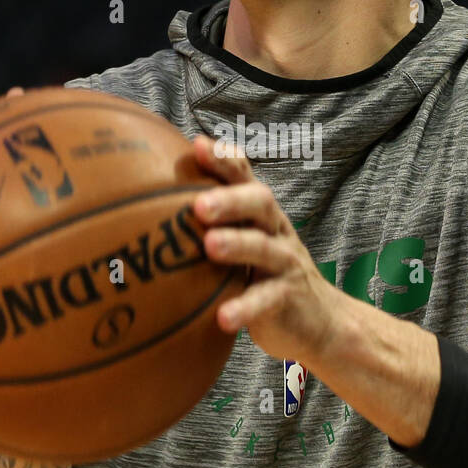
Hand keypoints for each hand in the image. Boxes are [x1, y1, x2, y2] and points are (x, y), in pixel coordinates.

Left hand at [191, 135, 344, 370]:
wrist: (321, 320)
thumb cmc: (266, 275)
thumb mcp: (246, 245)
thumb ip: (212, 227)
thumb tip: (146, 214)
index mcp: (261, 215)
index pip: (244, 178)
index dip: (225, 160)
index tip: (197, 146)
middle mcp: (276, 231)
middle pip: (260, 204)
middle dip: (231, 199)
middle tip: (198, 204)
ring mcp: (285, 264)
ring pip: (264, 248)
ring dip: (238, 244)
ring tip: (211, 246)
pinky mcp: (288, 298)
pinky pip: (266, 300)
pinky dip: (245, 307)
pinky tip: (223, 317)